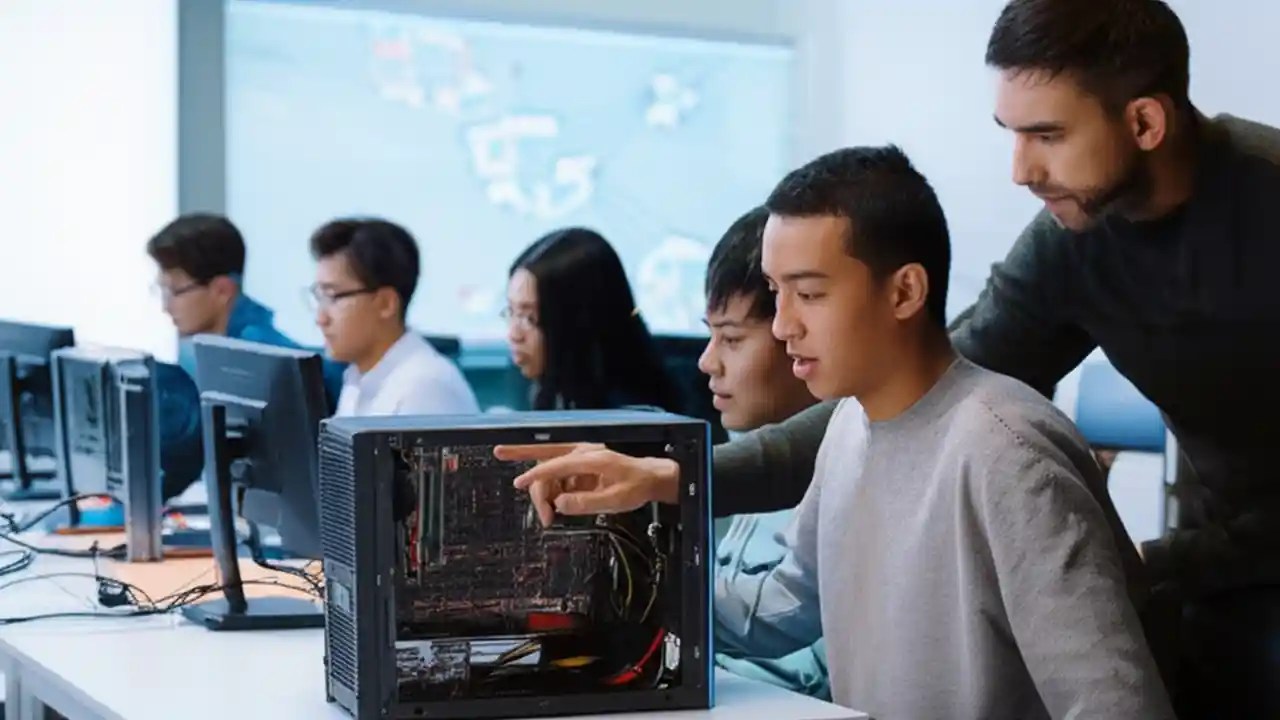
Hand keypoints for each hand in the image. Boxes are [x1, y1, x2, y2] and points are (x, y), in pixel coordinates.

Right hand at [492, 443, 679, 526]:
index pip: (557, 464)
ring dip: (544, 493)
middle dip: (528, 469)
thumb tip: (560, 504)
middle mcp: (583, 453)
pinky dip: (553, 493)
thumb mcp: (615, 500)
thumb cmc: (636, 486)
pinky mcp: (579, 468)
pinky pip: (557, 478)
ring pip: (549, 471)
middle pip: (545, 454)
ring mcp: (580, 459)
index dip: (536, 475)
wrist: (649, 479)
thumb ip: (586, 503)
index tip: (520, 483)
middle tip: (527, 496)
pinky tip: (558, 506)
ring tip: (549, 516)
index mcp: (592, 459)